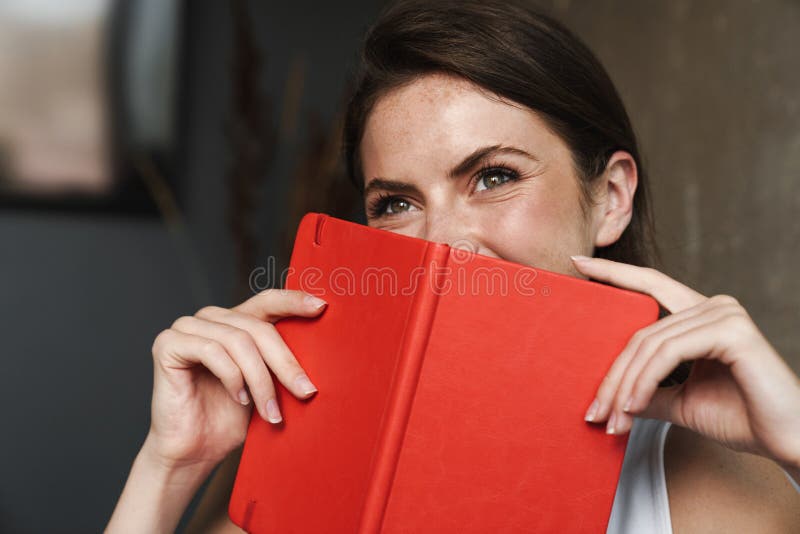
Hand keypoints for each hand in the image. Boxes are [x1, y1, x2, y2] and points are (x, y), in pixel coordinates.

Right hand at [146, 289, 327, 468]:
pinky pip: (212, 351)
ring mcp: (187, 328)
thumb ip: (281, 363)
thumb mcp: (267, 386)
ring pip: (238, 341)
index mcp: (235, 322)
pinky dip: (232, 377)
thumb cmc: (231, 419)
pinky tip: (239, 398)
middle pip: (258, 327)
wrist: (195, 452)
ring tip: (271, 412)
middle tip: (306, 392)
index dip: (294, 300)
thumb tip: (327, 351)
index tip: (322, 307)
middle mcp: (211, 318)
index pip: (267, 301)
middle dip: (285, 363)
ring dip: (260, 380)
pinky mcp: (168, 344)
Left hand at [572, 255, 799, 468]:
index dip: (614, 273)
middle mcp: (714, 306)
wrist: (788, 443)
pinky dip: (644, 380)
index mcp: (702, 315)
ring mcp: (724, 314)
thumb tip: (611, 395)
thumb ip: (648, 391)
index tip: (577, 263)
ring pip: (649, 344)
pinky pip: (669, 352)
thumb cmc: (742, 419)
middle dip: (611, 376)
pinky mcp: (732, 331)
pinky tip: (633, 406)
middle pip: (640, 332)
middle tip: (595, 413)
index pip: (650, 285)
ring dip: (624, 386)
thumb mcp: (681, 402)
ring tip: (612, 419)